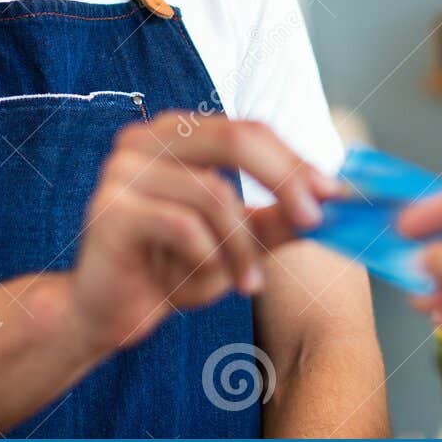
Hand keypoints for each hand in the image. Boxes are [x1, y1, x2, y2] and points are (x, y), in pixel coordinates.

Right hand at [68, 113, 342, 353]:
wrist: (108, 311)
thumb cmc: (171, 268)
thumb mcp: (237, 242)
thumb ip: (277, 219)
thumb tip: (331, 203)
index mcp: (175, 133)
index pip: (247, 129)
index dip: (294, 159)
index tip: (333, 193)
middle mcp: (145, 139)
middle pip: (233, 138)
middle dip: (283, 179)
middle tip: (314, 220)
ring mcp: (122, 170)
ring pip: (212, 193)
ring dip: (241, 245)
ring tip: (248, 283)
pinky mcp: (111, 209)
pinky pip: (183, 226)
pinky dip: (207, 258)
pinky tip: (204, 283)